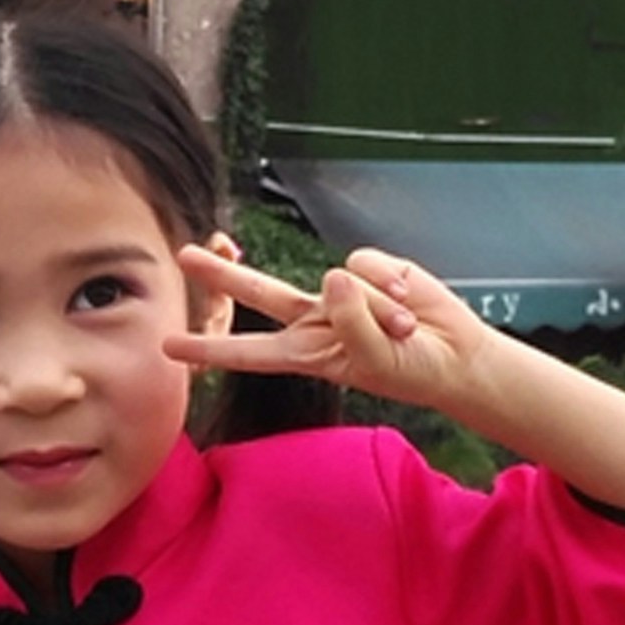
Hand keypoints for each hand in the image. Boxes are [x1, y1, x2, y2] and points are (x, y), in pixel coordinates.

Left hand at [183, 233, 507, 422]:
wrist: (455, 354)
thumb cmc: (411, 369)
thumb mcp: (376, 360)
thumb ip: (352, 322)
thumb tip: (334, 276)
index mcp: (307, 353)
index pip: (250, 350)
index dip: (211, 348)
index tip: (170, 346)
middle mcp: (315, 318)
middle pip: (259, 292)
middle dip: (221, 275)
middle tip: (184, 255)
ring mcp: (342, 292)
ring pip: (339, 279)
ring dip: (380, 306)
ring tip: (404, 329)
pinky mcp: (370, 268)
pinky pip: (370, 263)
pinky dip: (395, 285)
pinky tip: (410, 302)